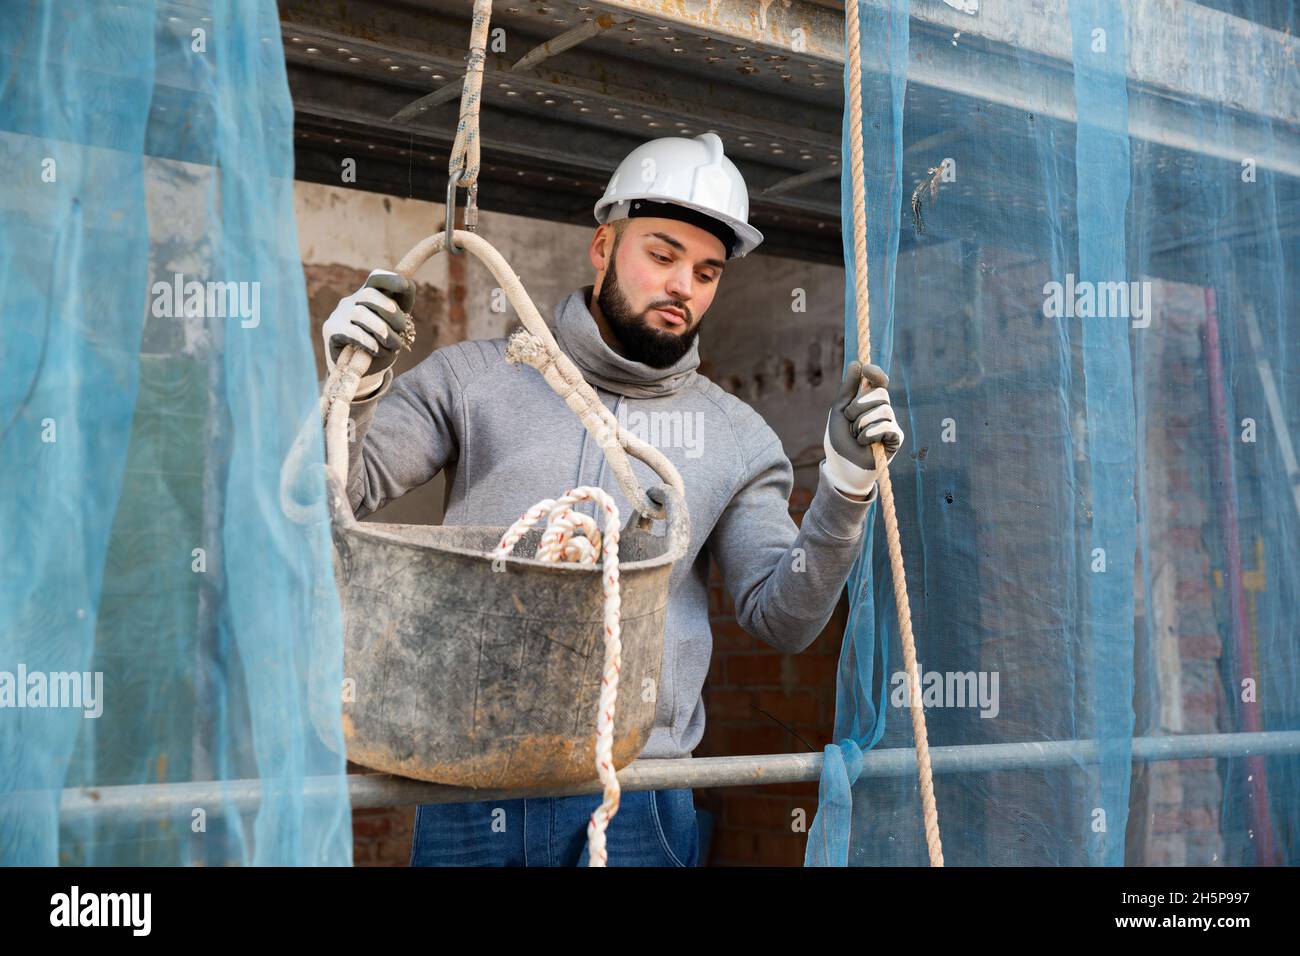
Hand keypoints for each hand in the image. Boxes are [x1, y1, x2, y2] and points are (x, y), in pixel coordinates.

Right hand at [323, 270, 414, 395]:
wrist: (358, 368)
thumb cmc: (380, 344)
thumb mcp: (395, 327)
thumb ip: (402, 308)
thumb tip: (408, 285)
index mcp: (369, 296)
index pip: (377, 278)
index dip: (390, 278)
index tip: (405, 285)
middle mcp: (352, 300)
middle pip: (369, 294)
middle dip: (390, 311)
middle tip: (402, 328)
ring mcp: (340, 314)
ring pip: (361, 313)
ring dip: (382, 329)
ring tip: (394, 345)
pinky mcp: (332, 329)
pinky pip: (351, 332)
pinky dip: (368, 341)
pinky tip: (377, 350)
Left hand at [822, 361, 903, 499]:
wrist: (842, 466)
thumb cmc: (839, 440)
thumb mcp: (839, 411)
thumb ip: (848, 389)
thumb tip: (857, 364)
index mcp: (870, 402)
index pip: (880, 381)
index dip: (876, 373)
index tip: (866, 371)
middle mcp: (883, 410)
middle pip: (880, 393)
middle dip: (858, 406)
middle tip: (850, 421)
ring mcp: (891, 424)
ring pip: (883, 409)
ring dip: (861, 423)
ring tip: (856, 435)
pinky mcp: (896, 438)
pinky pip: (886, 426)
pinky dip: (869, 434)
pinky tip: (864, 443)